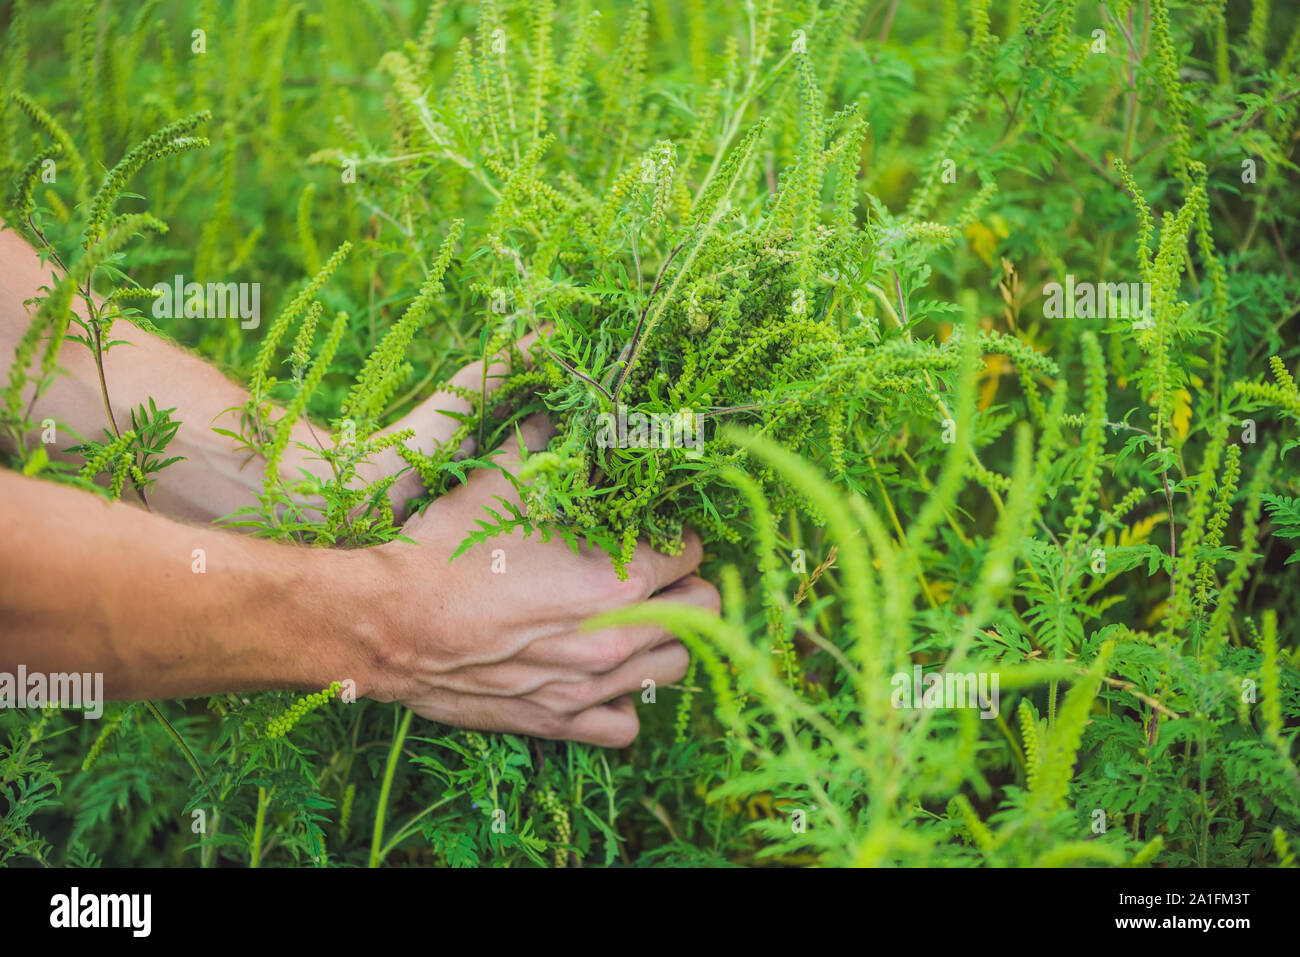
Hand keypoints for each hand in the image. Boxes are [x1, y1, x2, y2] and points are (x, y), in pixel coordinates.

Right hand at [363, 414, 719, 746]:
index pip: (691, 555)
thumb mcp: (499, 480)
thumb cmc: (446, 551)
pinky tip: (605, 675)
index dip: (679, 536)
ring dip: (664, 641)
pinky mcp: (558, 720)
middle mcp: (616, 637)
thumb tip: (563, 410)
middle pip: (703, 613)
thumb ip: (543, 442)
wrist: (388, 621)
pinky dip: (624, 701)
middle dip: (689, 588)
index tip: (658, 532)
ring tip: (637, 620)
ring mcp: (589, 685)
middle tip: (659, 574)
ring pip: (674, 669)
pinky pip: (627, 727)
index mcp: (617, 578)